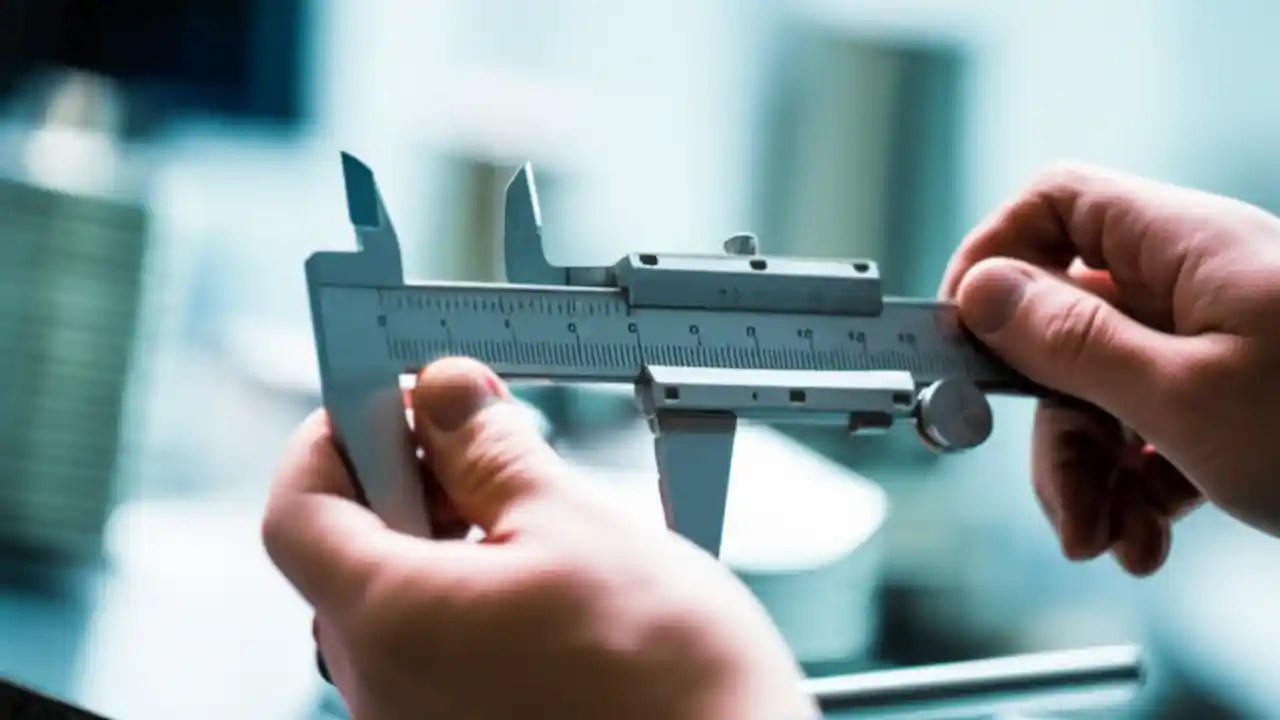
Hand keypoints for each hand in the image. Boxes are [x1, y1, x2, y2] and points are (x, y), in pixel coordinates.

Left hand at [262, 357, 813, 719]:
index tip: (387, 400)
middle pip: (346, 553)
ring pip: (394, 599)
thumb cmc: (666, 675)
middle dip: (402, 480)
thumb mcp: (575, 525)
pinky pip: (429, 647)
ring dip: (440, 534)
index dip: (334, 436)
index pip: (298, 509)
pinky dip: (463, 591)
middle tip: (475, 443)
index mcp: (392, 623)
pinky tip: (534, 574)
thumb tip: (447, 397)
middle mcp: (384, 688)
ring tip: (523, 513)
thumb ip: (490, 453)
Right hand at [940, 165, 1279, 575]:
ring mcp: (1214, 344)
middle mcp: (1195, 286)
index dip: (996, 257)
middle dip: (1050, 422)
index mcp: (1185, 249)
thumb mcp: (1183, 396)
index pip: (1057, 206)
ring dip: (1089, 472)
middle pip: (1068, 328)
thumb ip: (1069, 341)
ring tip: (1105, 537)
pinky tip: (1143, 535)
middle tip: (1057, 496)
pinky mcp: (1230, 399)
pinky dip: (1134, 486)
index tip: (964, 332)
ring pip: (1103, 391)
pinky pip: (1150, 427)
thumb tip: (983, 292)